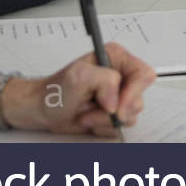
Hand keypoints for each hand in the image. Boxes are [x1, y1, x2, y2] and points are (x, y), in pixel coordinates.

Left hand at [0, 45, 155, 135]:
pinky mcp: (112, 113)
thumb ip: (104, 80)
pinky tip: (89, 120)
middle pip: (138, 98)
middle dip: (115, 111)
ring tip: (86, 114)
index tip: (116, 108)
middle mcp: (120, 75)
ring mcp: (117, 96)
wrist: (41, 110)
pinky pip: (120, 127)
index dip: (133, 93)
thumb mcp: (78, 76)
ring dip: (105, 121)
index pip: (143, 74)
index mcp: (116, 58)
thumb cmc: (55, 91)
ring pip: (130, 116)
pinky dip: (103, 128)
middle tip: (94, 109)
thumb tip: (117, 101)